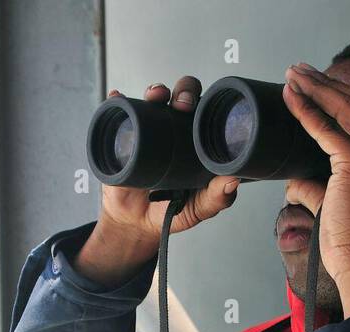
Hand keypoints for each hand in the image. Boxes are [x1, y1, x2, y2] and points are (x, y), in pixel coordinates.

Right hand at [75, 77, 241, 286]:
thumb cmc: (170, 212)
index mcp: (195, 141)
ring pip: (153, 99)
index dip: (210, 105)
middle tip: (183, 105)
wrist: (134, 223)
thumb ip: (216, 199)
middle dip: (184, 90)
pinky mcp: (123, 136)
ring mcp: (147, 129)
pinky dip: (117, 100)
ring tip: (156, 96)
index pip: (206, 112)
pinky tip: (117, 97)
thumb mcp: (197, 209)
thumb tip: (233, 181)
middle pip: (181, 96)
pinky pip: (119, 111)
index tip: (206, 110)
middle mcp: (173, 129)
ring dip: (155, 90)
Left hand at [281, 64, 349, 315]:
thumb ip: (319, 190)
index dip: (344, 98)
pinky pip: (327, 129)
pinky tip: (290, 98)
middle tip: (301, 71)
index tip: (320, 87)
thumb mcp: (340, 210)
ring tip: (292, 75)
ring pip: (346, 108)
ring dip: (316, 88)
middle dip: (327, 84)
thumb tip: (293, 182)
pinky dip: (306, 110)